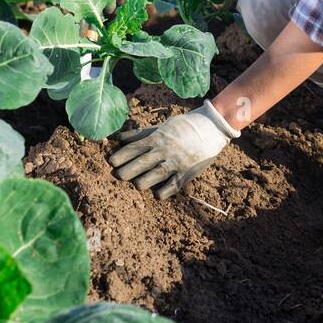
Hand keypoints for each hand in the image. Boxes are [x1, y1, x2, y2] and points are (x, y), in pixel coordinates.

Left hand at [109, 100, 239, 198]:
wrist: (211, 129)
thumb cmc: (183, 128)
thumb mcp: (161, 128)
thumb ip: (140, 134)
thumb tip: (119, 138)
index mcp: (157, 138)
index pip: (135, 148)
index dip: (121, 156)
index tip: (111, 162)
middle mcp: (165, 150)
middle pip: (142, 162)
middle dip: (127, 171)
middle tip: (118, 176)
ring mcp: (176, 162)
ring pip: (155, 175)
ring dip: (143, 182)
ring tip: (137, 185)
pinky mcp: (187, 173)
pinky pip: (173, 186)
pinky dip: (163, 192)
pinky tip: (156, 194)